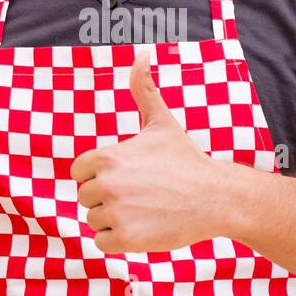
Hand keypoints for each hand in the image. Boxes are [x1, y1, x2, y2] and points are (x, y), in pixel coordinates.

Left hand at [70, 51, 230, 253]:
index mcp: (106, 157)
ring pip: (94, 220)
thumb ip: (143, 89)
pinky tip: (144, 227)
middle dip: (108, 198)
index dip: (100, 175)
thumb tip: (142, 53)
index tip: (128, 175)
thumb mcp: (161, 122)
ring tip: (145, 209)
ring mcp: (115, 213)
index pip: (79, 172)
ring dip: (114, 219)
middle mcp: (105, 185)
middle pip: (86, 197)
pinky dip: (119, 240)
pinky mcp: (126, 240)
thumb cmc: (186, 159)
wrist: (216, 197)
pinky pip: (102, 242)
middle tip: (141, 194)